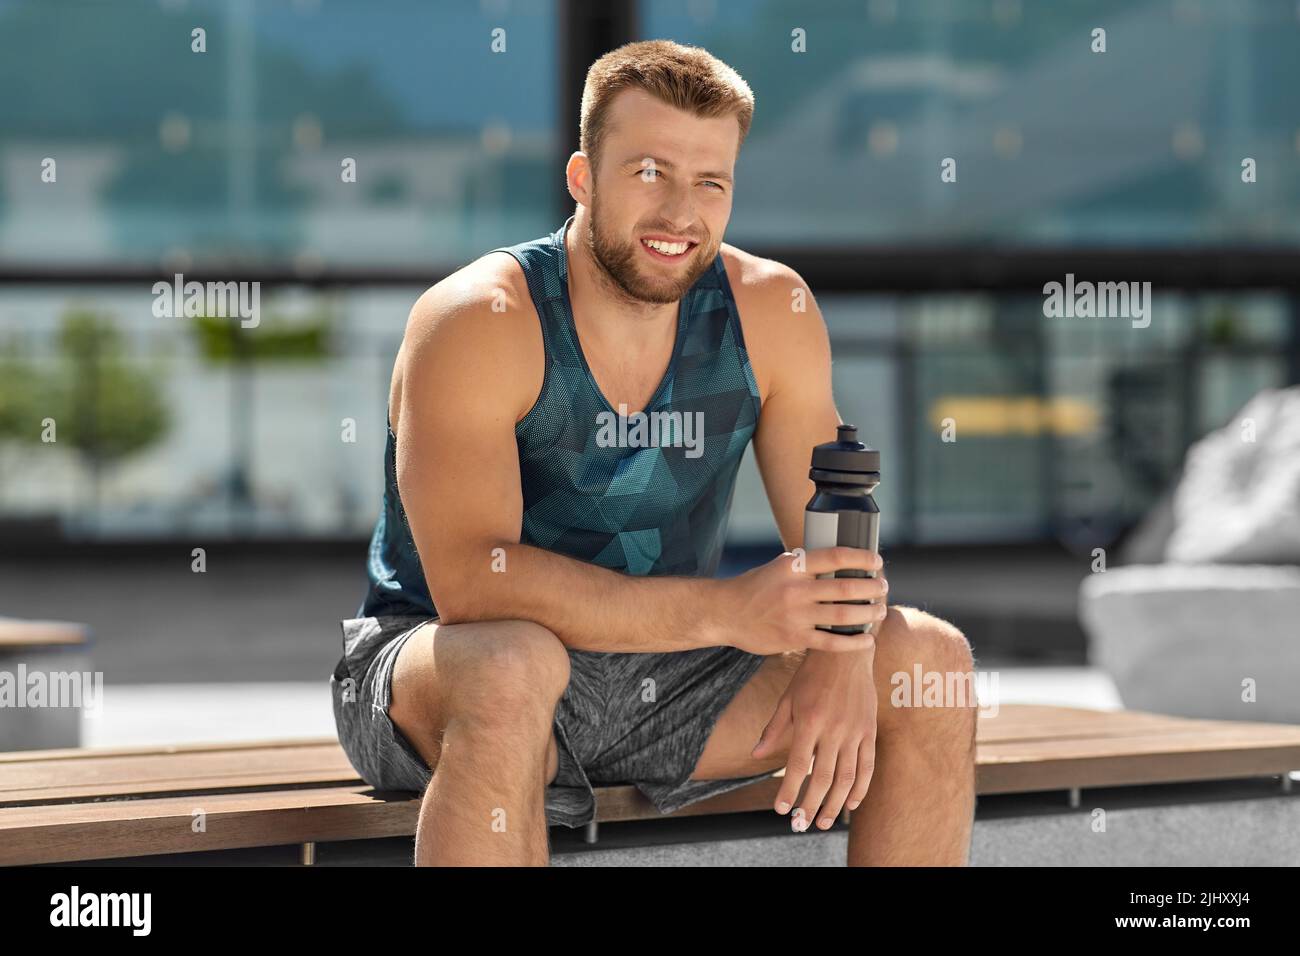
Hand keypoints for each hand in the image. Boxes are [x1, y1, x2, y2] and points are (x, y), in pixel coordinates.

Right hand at [716, 546, 887, 654]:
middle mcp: (796, 589)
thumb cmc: (755, 587)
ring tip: (880, 610)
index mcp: (793, 566)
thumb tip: (839, 559)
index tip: (877, 562)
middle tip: (883, 588)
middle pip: (845, 588)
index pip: (835, 557)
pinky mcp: (794, 638)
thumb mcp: (779, 566)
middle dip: (872, 588)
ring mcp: (795, 616)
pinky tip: (867, 639)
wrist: (726, 613)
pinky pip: (831, 642)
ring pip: (843, 616)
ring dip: (868, 614)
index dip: (862, 559)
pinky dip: (853, 642)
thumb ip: (805, 564)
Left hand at [752, 643, 877, 830]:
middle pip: (823, 778)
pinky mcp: (869, 731)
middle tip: (802, 824)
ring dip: (836, 804)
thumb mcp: (788, 697)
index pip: (797, 766)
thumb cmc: (811, 673)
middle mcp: (833, 730)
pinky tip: (851, 804)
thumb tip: (756, 754)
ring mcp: (855, 732)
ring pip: (847, 778)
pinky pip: (867, 766)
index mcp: (809, 721)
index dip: (788, 791)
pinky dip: (861, 789)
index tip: (781, 810)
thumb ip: (774, 728)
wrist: (847, 650)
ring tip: (825, 822)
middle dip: (812, 806)